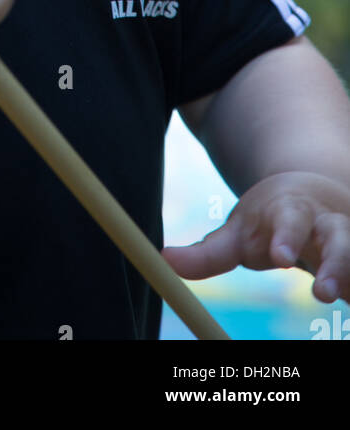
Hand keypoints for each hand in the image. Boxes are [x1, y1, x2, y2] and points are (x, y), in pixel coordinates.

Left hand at [162, 171, 349, 301]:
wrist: (315, 194)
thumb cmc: (269, 223)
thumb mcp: (239, 233)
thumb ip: (207, 254)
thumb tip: (163, 260)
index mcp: (291, 212)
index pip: (289, 220)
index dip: (285, 238)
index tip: (278, 258)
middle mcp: (327, 224)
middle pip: (338, 239)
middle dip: (334, 263)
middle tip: (322, 291)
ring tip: (349, 300)